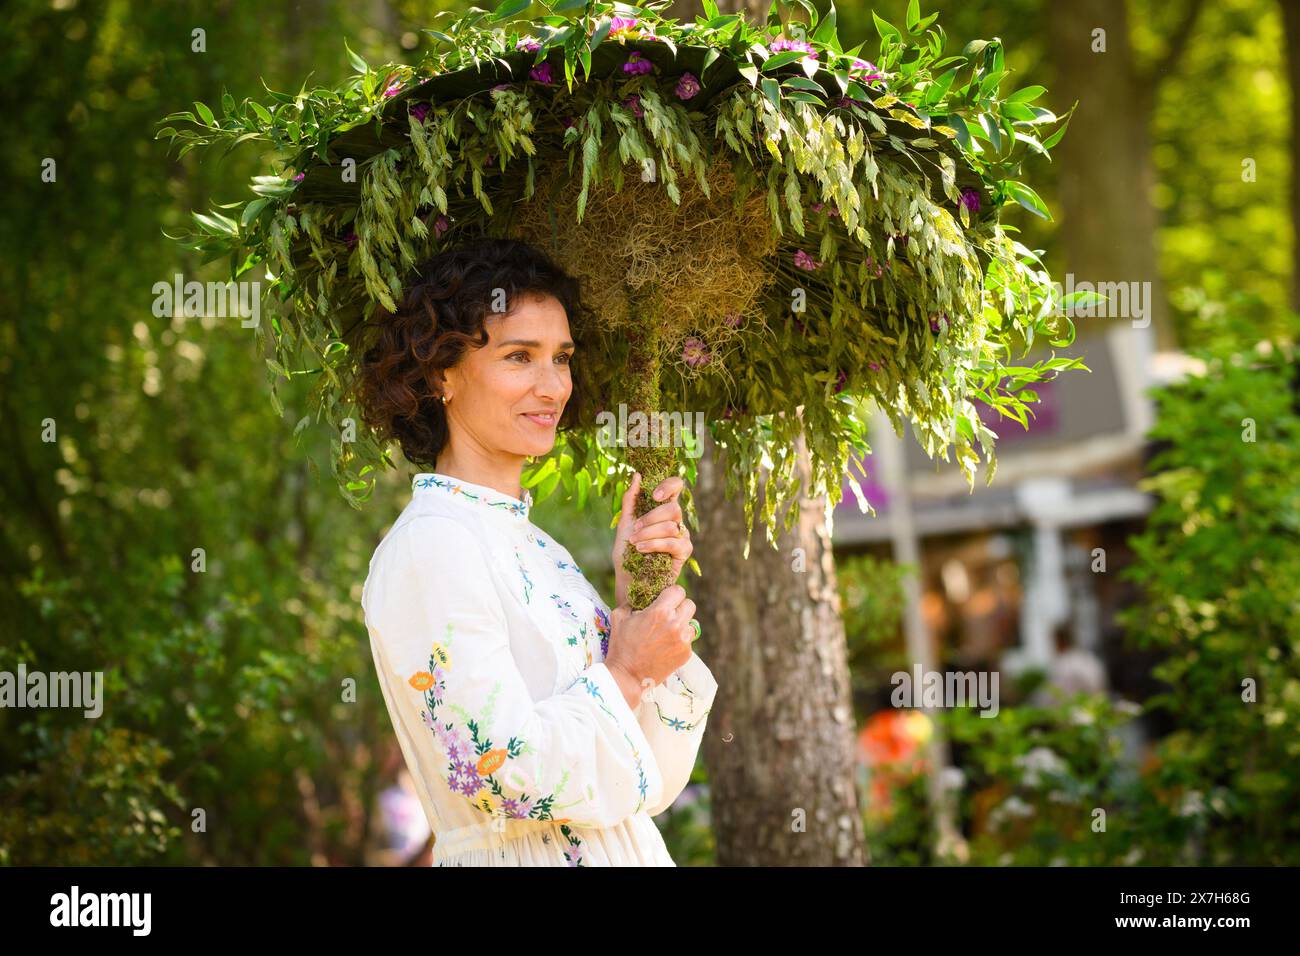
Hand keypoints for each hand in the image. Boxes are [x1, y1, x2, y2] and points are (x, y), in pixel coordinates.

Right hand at [604, 585, 697, 710]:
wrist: (627, 676)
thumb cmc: (621, 645)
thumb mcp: (619, 616)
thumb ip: (632, 602)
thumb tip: (639, 596)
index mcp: (660, 611)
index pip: (678, 591)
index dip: (671, 594)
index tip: (665, 600)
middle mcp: (675, 623)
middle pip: (689, 605)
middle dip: (679, 607)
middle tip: (668, 615)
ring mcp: (683, 640)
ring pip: (692, 623)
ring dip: (682, 624)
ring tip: (668, 632)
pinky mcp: (686, 653)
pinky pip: (689, 640)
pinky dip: (680, 640)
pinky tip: (667, 646)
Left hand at [611, 471, 691, 607]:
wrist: (628, 581)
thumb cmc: (627, 554)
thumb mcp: (624, 524)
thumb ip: (631, 500)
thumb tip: (637, 475)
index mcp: (662, 509)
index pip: (676, 487)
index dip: (669, 485)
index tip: (654, 495)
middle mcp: (675, 520)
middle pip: (674, 508)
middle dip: (651, 518)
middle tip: (635, 529)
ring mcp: (682, 536)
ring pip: (672, 526)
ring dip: (649, 534)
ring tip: (634, 543)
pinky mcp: (684, 553)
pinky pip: (673, 543)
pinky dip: (654, 544)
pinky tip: (641, 549)